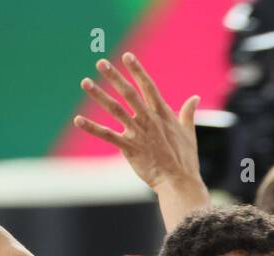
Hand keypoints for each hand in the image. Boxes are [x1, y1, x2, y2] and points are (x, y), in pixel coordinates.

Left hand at [73, 53, 200, 193]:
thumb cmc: (185, 160)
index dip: (137, 70)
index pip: (148, 86)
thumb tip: (195, 98)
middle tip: (100, 62)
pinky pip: (108, 136)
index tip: (126, 56)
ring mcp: (138, 133)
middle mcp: (149, 119)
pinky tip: (78, 120)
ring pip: (116, 109)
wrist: (179, 181)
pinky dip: (92, 128)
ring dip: (99, 95)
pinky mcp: (130, 148)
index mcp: (163, 114)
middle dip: (114, 77)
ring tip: (85, 82)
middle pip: (129, 93)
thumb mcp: (189, 133)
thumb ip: (188, 113)